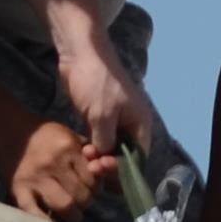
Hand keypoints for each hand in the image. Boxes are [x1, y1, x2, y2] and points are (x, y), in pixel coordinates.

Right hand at [6, 120, 114, 221]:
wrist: (6, 129)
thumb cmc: (42, 134)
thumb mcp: (69, 135)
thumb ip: (88, 154)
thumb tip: (109, 174)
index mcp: (68, 149)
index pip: (94, 179)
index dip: (96, 188)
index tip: (90, 189)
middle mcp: (54, 164)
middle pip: (82, 196)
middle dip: (85, 203)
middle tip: (79, 202)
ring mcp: (35, 179)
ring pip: (66, 207)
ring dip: (72, 215)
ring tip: (69, 213)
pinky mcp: (18, 190)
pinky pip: (36, 214)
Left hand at [51, 29, 160, 155]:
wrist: (81, 53)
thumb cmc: (96, 83)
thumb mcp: (102, 116)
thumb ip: (105, 141)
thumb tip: (104, 156)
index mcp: (140, 123)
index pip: (139, 155)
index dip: (124, 167)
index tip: (104, 168)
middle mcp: (131, 124)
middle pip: (124, 153)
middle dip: (109, 162)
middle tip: (91, 166)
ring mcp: (115, 120)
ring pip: (110, 147)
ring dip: (99, 156)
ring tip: (86, 156)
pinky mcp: (98, 116)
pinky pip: (99, 138)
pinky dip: (93, 146)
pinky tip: (83, 150)